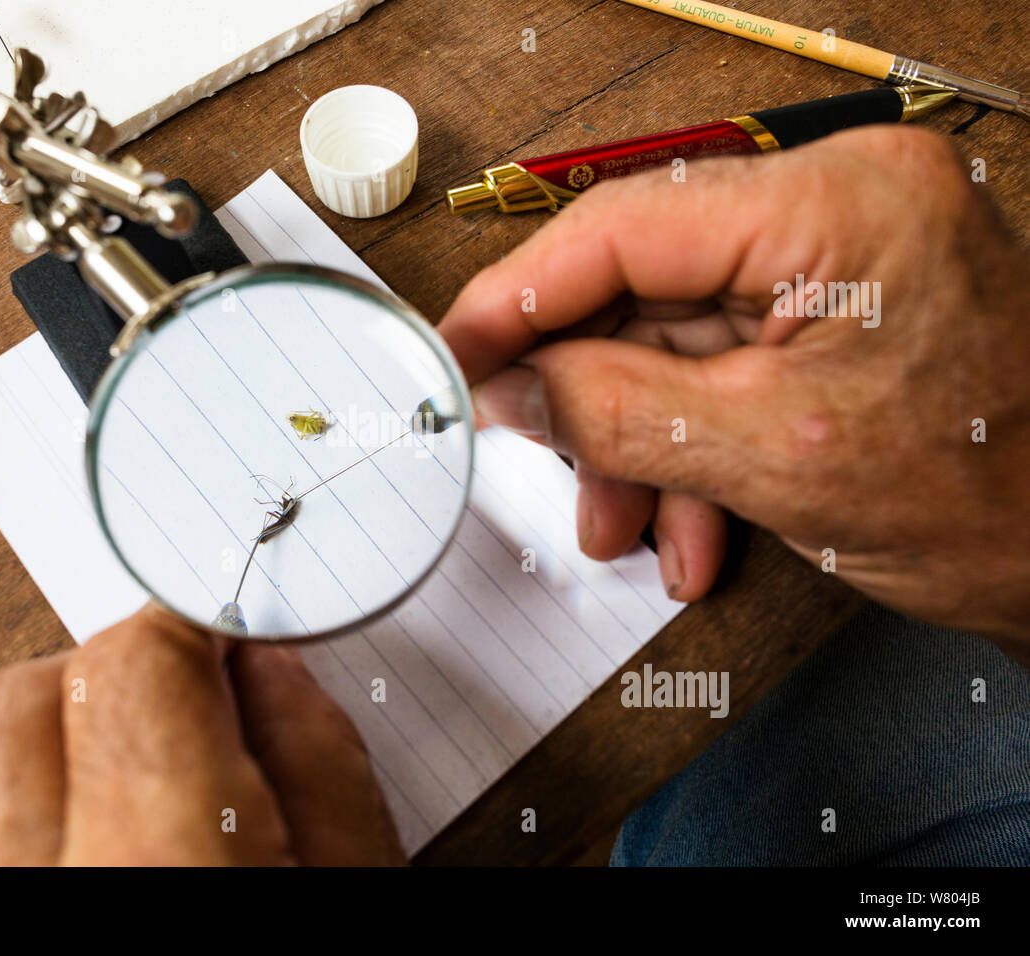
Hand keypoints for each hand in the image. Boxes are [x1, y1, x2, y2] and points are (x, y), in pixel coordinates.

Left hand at [0, 605, 404, 863]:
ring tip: (159, 770)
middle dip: (109, 670)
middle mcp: (41, 889)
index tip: (224, 628)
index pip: (129, 666)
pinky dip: (47, 800)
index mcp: (162, 868)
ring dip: (68, 734)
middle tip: (193, 700)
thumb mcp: (363, 893)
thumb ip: (322, 769)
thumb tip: (269, 666)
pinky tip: (124, 828)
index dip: (186, 622)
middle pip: (18, 705)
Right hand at [439, 126, 1029, 640]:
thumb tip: (511, 386)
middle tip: (534, 450)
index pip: (625, 224)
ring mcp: (842, 254)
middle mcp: (842, 204)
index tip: (456, 352)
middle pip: (646, 281)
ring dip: (638, 440)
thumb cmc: (995, 499)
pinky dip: (691, 445)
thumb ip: (614, 410)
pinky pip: (724, 363)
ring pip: (677, 335)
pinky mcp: (838, 306)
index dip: (519, 296)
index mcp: (840, 202)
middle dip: (590, 393)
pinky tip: (688, 524)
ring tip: (626, 525)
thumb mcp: (770, 459)